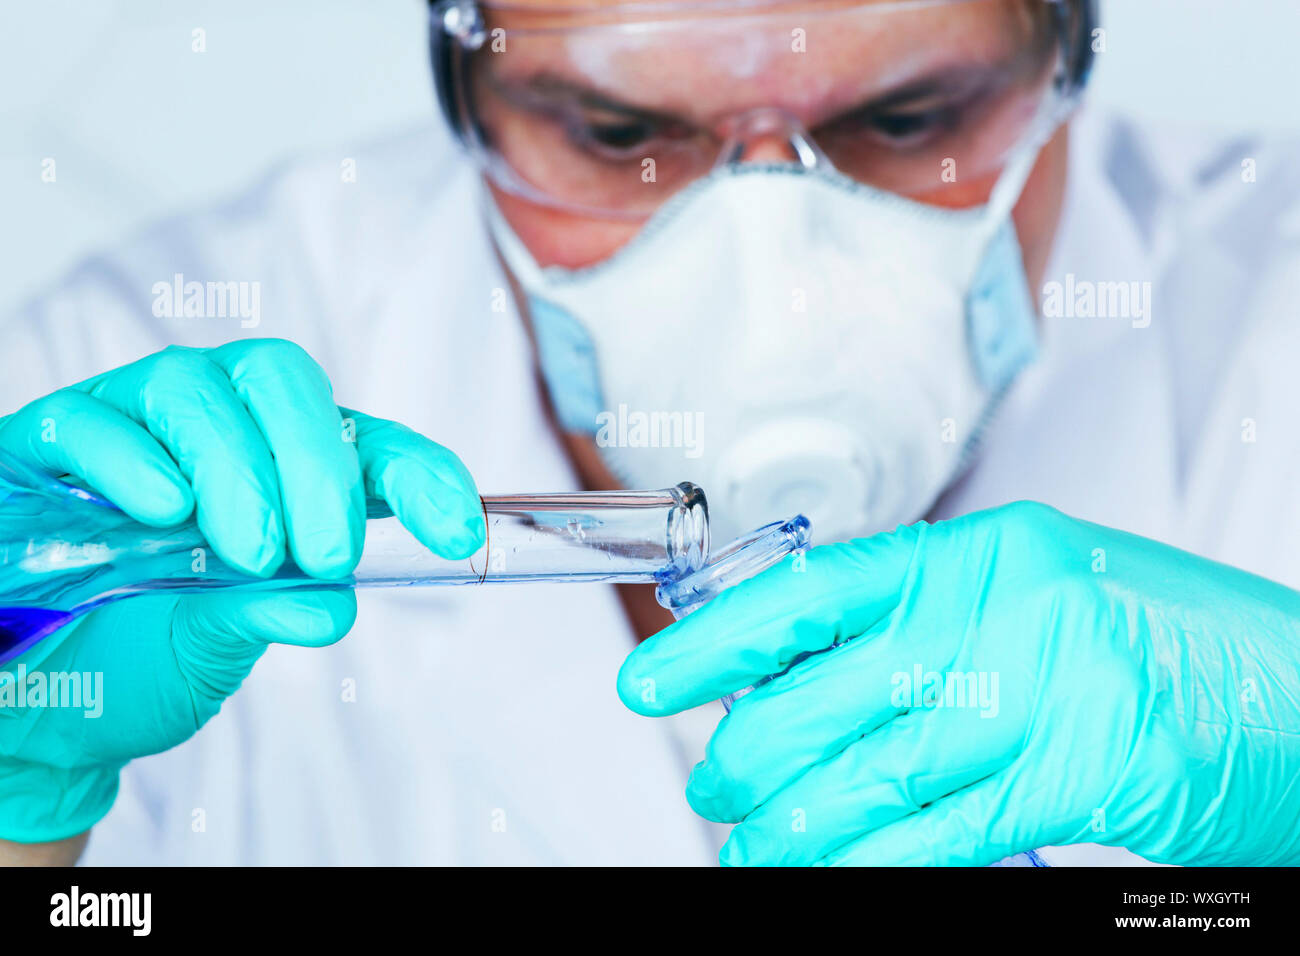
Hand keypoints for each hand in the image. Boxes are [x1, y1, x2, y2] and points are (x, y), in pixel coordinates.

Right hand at [0, 340, 483, 842]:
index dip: (420, 472)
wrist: (31, 703)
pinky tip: (164, 511)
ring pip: (193, 386)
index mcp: (274, 469)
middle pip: (280, 380)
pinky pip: (92, 420)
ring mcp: (127, 423)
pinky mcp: (46, 442)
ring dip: (236, 468)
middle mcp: (210, 428)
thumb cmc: (136, 659)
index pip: (361, 440)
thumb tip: (332, 604)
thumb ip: (267, 613)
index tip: (459, 530)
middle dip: (319, 463)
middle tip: (326, 552)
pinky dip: (135, 460)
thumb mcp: (216, 648)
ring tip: (248, 554)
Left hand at [618, 502, 1299, 865]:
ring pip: (871, 771)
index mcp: (979, 554)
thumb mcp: (1026, 608)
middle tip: (713, 787)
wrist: (1291, 694)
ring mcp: (1046, 688)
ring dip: (792, 824)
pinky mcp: (1081, 772)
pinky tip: (822, 873)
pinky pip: (939, 830)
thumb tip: (800, 686)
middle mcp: (1003, 608)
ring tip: (750, 847)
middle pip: (825, 695)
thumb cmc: (1154, 647)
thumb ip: (922, 636)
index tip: (648, 682)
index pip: (813, 592)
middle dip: (747, 754)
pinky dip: (868, 862)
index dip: (717, 641)